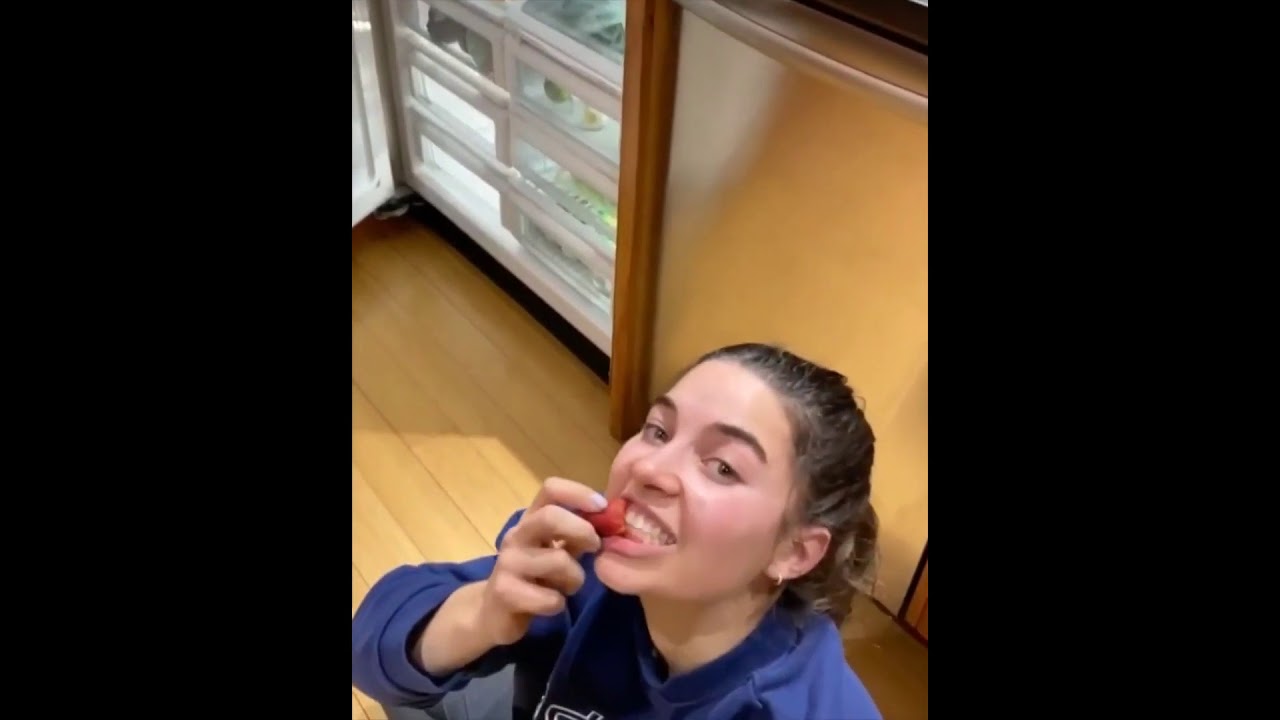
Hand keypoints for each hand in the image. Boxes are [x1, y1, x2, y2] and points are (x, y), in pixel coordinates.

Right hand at [478, 477, 607, 645]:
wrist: (493, 612)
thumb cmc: (534, 576)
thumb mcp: (557, 550)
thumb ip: (579, 535)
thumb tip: (612, 521)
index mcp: (531, 519)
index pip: (550, 489)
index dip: (579, 493)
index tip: (602, 506)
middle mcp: (517, 535)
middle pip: (550, 516)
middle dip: (582, 530)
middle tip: (595, 548)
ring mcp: (508, 562)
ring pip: (558, 561)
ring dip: (575, 577)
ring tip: (569, 586)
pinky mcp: (504, 592)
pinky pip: (550, 598)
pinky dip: (559, 604)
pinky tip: (551, 604)